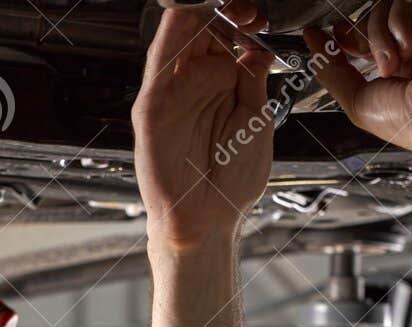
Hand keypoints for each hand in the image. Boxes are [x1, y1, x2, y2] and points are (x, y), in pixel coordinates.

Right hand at [131, 9, 275, 254]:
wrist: (209, 220)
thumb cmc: (232, 182)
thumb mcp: (256, 119)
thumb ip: (252, 80)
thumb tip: (257, 49)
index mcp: (217, 85)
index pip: (223, 32)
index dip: (240, 17)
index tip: (259, 15)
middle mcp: (191, 84)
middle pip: (201, 25)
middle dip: (225, 10)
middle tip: (248, 8)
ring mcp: (170, 92)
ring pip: (179, 34)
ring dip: (202, 13)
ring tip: (230, 9)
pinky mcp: (152, 106)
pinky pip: (159, 60)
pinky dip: (173, 32)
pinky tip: (189, 14)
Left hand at [303, 0, 411, 161]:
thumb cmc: (408, 121)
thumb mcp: (356, 102)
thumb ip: (332, 73)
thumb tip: (312, 43)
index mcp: (394, 71)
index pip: (361, 39)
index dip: (342, 36)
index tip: (327, 35)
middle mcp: (409, 50)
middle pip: (368, 21)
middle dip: (358, 37)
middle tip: (363, 54)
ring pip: (381, 11)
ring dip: (377, 38)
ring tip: (391, 64)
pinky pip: (401, 5)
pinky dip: (397, 26)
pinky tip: (409, 48)